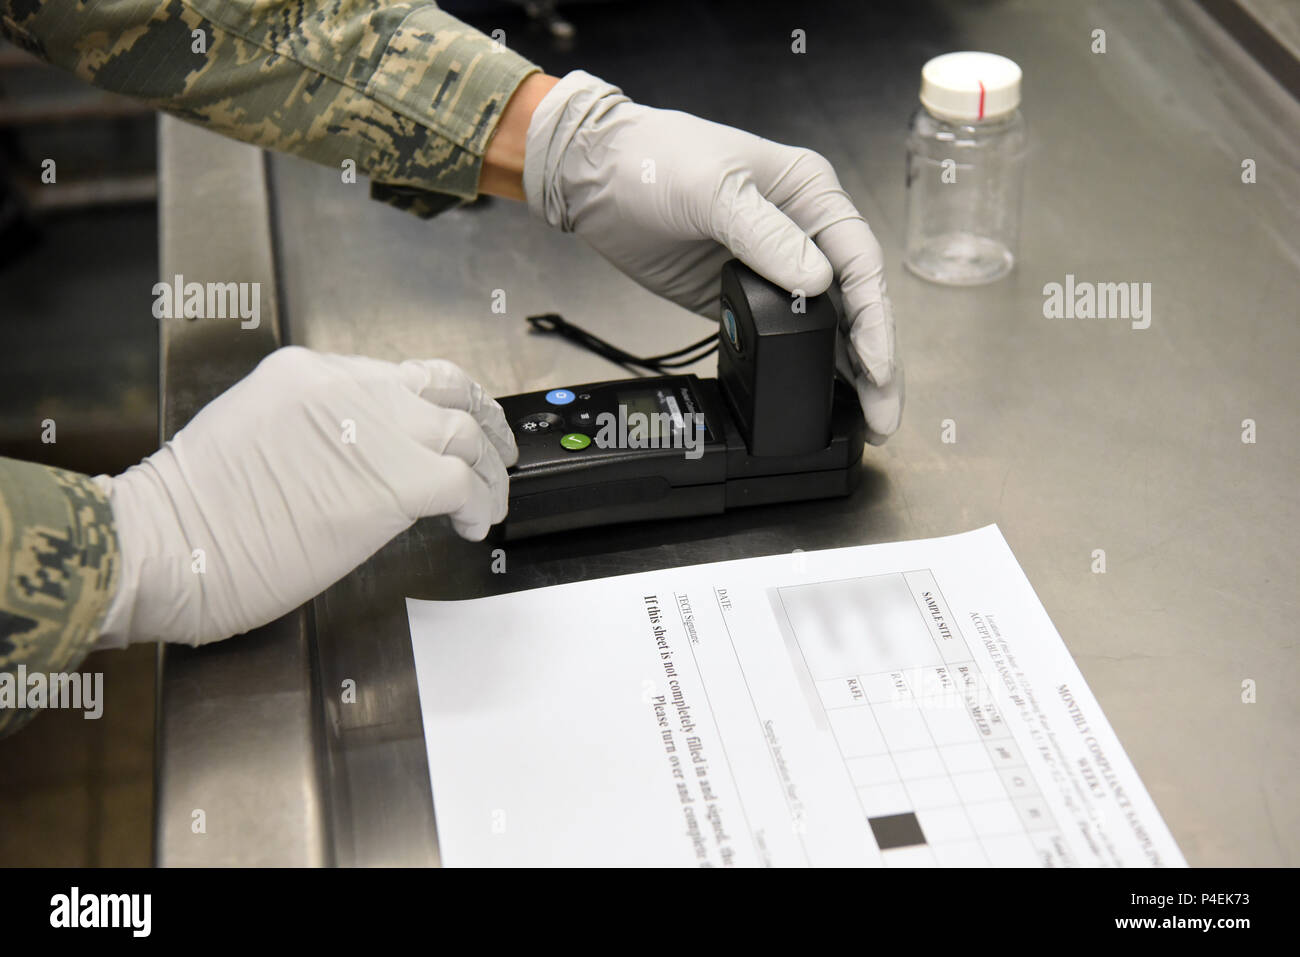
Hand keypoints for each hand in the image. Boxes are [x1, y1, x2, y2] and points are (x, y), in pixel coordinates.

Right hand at [94, 347, 515, 645]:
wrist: (165, 542)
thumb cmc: (193, 514)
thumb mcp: (255, 438)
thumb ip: (316, 432)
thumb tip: (362, 458)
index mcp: (309, 373)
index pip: (396, 375)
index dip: (433, 405)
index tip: (447, 426)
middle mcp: (348, 385)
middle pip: (445, 387)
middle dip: (480, 417)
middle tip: (496, 448)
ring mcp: (376, 426)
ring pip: (465, 430)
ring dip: (490, 466)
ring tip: (495, 492)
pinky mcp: (396, 479)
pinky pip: (465, 483)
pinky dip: (483, 503)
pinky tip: (476, 523)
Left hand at [523, 70, 902, 443]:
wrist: (596, 179)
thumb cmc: (656, 160)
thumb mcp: (714, 189)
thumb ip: (765, 235)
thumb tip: (815, 281)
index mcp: (811, 194)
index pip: (860, 262)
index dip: (875, 318)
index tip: (878, 365)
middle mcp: (802, 233)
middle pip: (855, 303)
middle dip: (876, 361)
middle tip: (884, 413)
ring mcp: (773, 270)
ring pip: (826, 327)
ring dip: (847, 373)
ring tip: (867, 420)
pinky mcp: (741, 299)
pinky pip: (782, 337)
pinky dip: (803, 368)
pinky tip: (819, 398)